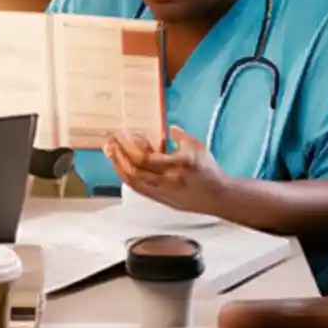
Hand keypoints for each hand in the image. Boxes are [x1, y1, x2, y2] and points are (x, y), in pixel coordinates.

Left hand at [105, 125, 228, 213]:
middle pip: (134, 171)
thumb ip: (180, 136)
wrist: (217, 196)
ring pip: (132, 181)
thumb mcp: (197, 146)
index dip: (129, 147)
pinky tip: (121, 167)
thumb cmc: (208, 170)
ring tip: (111, 153)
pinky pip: (137, 188)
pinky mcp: (159, 200)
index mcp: (177, 165)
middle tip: (109, 142)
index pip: (144, 159)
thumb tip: (169, 128)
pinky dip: (127, 176)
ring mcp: (161, 192)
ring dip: (119, 166)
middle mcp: (166, 181)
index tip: (121, 135)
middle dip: (118, 155)